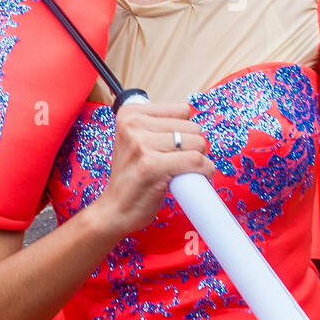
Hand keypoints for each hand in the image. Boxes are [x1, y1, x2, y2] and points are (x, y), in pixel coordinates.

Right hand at [92, 102, 213, 239]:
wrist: (114, 209)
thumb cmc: (131, 177)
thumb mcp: (135, 141)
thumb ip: (158, 126)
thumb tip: (192, 120)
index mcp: (129, 114)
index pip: (181, 110)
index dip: (185, 131)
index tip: (177, 147)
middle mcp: (132, 125)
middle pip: (192, 126)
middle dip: (194, 146)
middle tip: (182, 162)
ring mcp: (141, 144)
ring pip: (197, 142)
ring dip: (201, 159)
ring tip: (186, 170)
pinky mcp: (152, 165)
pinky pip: (195, 160)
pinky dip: (204, 170)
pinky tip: (199, 177)